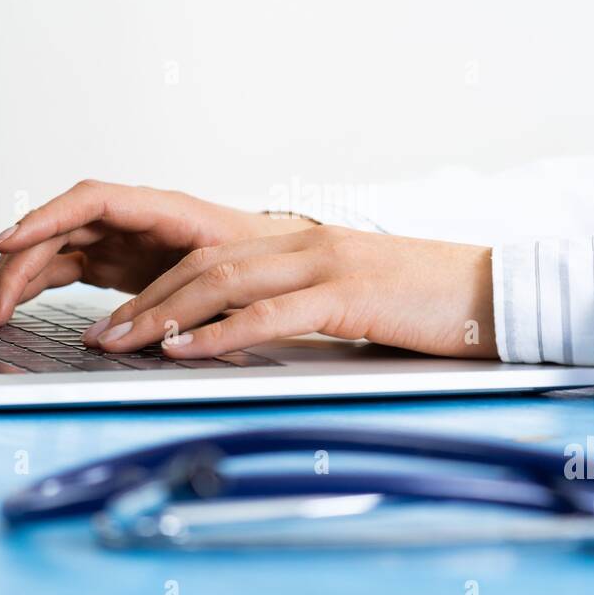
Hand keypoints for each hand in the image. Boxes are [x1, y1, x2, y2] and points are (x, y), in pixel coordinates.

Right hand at [0, 181, 314, 325]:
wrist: (280, 263)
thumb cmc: (261, 260)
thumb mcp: (234, 275)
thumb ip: (192, 295)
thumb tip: (144, 331)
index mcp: (162, 208)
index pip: (92, 200)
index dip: (46, 218)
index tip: (6, 242)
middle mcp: (133, 219)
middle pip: (61, 227)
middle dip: (19, 262)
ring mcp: (120, 239)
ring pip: (54, 248)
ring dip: (19, 277)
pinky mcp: (114, 263)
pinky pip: (63, 267)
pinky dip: (36, 286)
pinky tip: (13, 309)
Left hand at [82, 225, 495, 358]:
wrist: (492, 291)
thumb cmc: (424, 302)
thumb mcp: (351, 298)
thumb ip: (300, 305)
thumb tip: (247, 336)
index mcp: (300, 242)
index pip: (209, 260)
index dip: (156, 289)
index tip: (119, 321)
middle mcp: (303, 243)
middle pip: (202, 267)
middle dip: (143, 304)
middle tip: (101, 337)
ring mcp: (325, 264)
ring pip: (223, 284)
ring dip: (164, 317)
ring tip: (121, 345)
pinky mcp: (348, 295)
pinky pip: (270, 315)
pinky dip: (218, 334)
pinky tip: (184, 352)